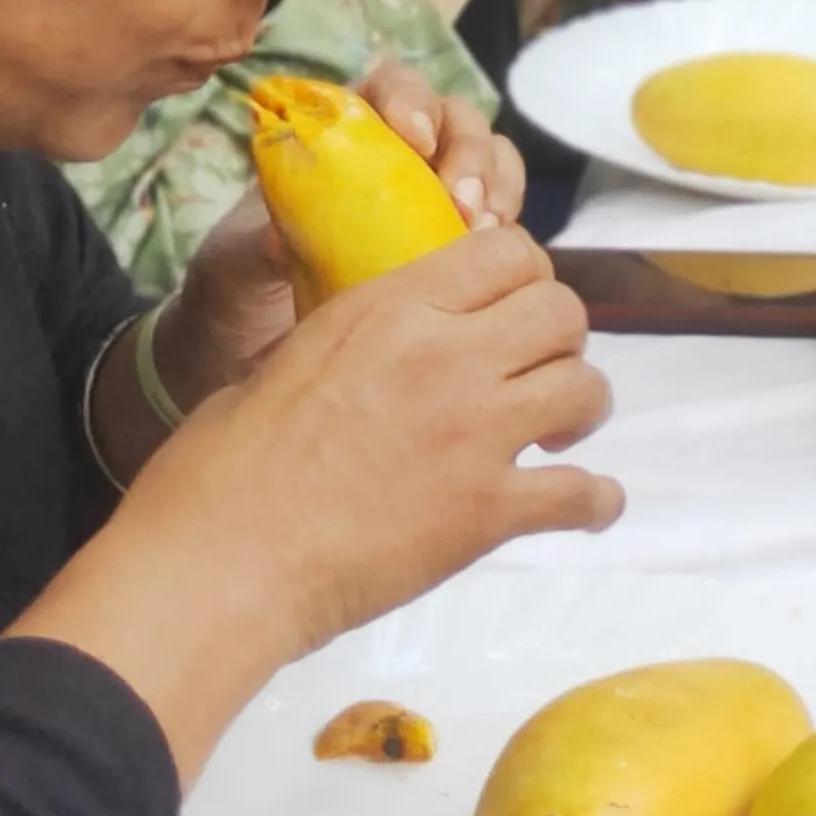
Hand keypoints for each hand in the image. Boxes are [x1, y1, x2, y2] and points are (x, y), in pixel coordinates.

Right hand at [123, 223, 619, 659]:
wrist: (223, 564)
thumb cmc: (221, 469)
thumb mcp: (281, 364)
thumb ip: (347, 344)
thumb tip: (366, 352)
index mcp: (389, 309)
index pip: (506, 252)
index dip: (521, 277)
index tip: (507, 310)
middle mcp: (446, 356)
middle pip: (561, 313)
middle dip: (558, 340)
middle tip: (530, 375)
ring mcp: (475, 434)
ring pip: (585, 388)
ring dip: (578, 409)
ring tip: (552, 436)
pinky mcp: (488, 512)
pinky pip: (582, 494)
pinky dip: (594, 502)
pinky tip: (585, 507)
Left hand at [151, 61, 527, 398]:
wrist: (249, 346)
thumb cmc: (238, 286)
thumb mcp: (236, 259)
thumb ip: (259, 239)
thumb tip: (284, 237)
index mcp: (343, 134)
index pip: (391, 87)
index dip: (412, 100)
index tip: (415, 140)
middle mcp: (397, 155)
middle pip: (456, 119)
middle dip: (469, 152)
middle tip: (463, 203)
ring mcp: (434, 198)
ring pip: (492, 160)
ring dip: (499, 185)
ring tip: (485, 231)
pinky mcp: (460, 244)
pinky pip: (502, 216)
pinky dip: (509, 227)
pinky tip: (499, 258)